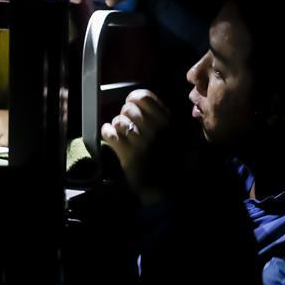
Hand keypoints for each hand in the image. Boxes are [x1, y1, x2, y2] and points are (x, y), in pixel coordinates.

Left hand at [101, 89, 170, 203]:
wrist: (166, 188)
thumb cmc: (172, 161)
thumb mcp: (177, 135)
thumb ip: (163, 119)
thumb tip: (145, 103)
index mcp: (167, 122)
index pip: (144, 97)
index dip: (133, 99)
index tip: (131, 104)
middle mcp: (154, 129)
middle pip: (128, 108)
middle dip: (124, 114)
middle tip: (127, 123)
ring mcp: (141, 141)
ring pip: (119, 121)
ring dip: (117, 126)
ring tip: (120, 133)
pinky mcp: (128, 154)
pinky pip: (110, 134)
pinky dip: (107, 133)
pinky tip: (110, 137)